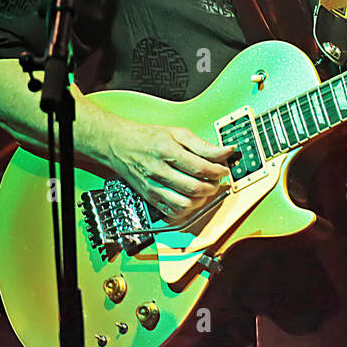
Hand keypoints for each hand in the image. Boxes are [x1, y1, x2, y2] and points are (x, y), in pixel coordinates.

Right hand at [102, 124, 233, 223]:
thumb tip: (227, 151)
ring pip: (185, 204)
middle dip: (212, 186)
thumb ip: (203, 145)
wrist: (120, 145)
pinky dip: (187, 208)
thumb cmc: (149, 138)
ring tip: (204, 189)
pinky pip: (173, 212)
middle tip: (216, 179)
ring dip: (201, 200)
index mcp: (167, 152)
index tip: (224, 169)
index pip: (200, 168)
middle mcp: (159, 172)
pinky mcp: (151, 198)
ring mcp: (154, 187)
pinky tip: (191, 197)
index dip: (218, 171)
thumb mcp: (178, 133)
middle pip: (194, 188)